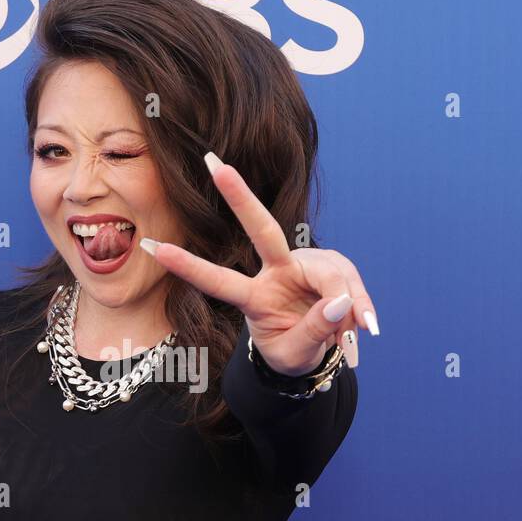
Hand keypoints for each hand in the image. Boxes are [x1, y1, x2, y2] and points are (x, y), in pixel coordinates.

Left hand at [142, 152, 378, 374]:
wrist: (314, 353)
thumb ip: (315, 331)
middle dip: (239, 198)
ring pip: (330, 274)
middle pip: (262, 230)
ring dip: (348, 307)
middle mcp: (275, 272)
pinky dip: (362, 308)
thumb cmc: (292, 353)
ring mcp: (304, 265)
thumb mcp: (296, 354)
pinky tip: (368, 326)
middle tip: (215, 166)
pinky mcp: (331, 267)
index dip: (189, 266)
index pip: (218, 280)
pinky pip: (350, 285)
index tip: (154, 247)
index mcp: (254, 298)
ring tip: (359, 334)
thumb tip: (340, 303)